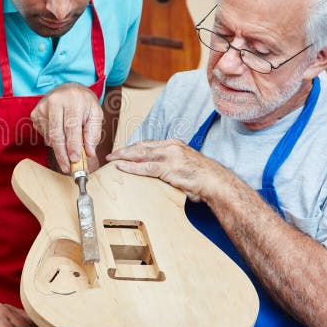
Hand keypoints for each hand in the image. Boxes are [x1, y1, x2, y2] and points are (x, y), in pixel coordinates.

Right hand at [31, 83, 102, 172]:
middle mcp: (55, 101)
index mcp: (73, 100)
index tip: (75, 159)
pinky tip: (60, 134)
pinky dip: (53, 140)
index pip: (71, 126)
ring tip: (69, 149)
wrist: (69, 89)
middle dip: (63, 154)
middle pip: (57, 134)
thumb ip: (93, 133)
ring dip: (59, 148)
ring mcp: (42, 108)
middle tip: (68, 168)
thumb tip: (89, 152)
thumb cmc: (84, 103)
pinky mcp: (35, 114)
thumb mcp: (95, 114)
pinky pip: (44, 135)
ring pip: (50, 137)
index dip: (73, 145)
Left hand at [106, 139, 225, 201]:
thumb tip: (156, 172)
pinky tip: (121, 167)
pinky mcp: (168, 168)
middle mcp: (170, 146)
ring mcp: (169, 156)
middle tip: (112, 154)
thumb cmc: (201, 177)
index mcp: (173, 144)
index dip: (134, 147)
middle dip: (125, 150)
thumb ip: (169, 165)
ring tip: (112, 159)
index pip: (148, 144)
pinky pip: (145, 167)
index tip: (124, 151)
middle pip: (141, 146)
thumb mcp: (184, 165)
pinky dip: (131, 167)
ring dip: (124, 156)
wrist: (215, 182)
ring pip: (140, 154)